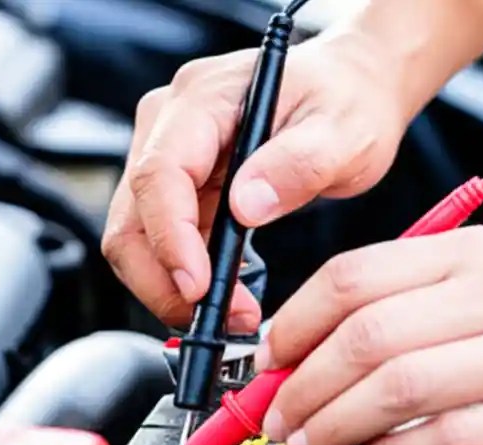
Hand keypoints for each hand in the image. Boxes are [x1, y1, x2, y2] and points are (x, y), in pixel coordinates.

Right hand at [101, 31, 410, 330]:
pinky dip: (184, 280)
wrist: (351, 88)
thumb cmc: (347, 100)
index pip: (159, 173)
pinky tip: (227, 296)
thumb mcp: (345, 131)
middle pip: (131, 217)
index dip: (171, 237)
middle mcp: (168, 125)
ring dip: (172, 288)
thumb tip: (247, 205)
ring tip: (233, 315)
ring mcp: (165, 157)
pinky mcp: (175, 189)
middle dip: (164, 280)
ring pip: (136, 240)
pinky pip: (161, 244)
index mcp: (203, 98)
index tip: (199, 287)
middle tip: (219, 319)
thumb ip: (300, 164)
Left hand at [256, 228, 482, 444]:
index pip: (355, 276)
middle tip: (275, 414)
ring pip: (402, 388)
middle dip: (302, 384)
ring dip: (336, 423)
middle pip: (367, 337)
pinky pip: (453, 440)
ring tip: (309, 442)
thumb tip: (312, 341)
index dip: (294, 322)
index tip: (269, 357)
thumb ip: (410, 298)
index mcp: (472, 254)